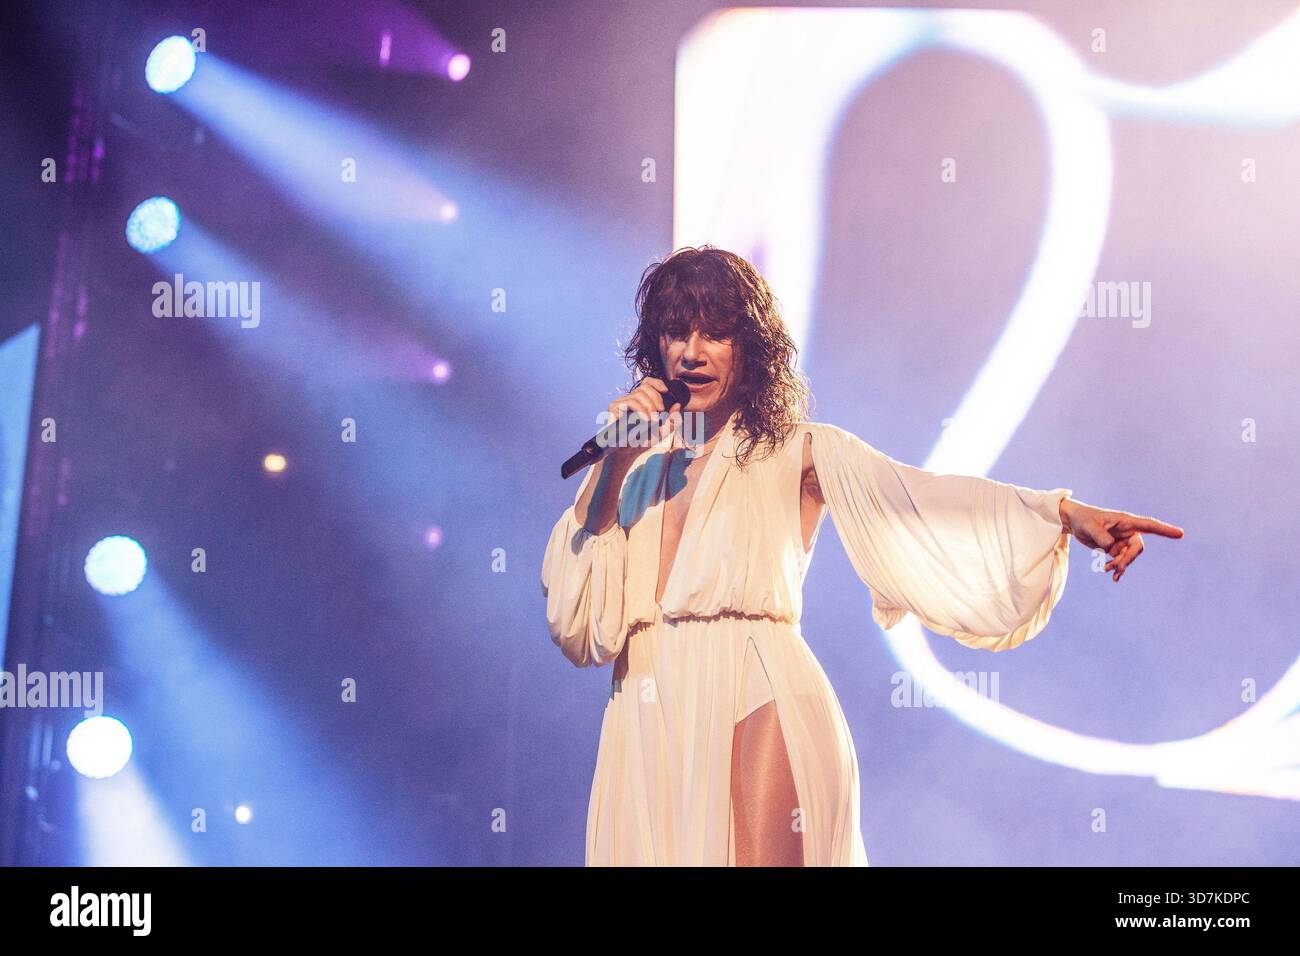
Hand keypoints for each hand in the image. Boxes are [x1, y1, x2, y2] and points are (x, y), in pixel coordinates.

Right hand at [604, 376, 683, 462]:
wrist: (628, 452)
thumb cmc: (643, 441)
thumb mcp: (662, 432)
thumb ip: (672, 420)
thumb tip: (678, 406)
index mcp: (641, 401)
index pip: (647, 383)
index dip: (656, 382)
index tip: (666, 390)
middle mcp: (630, 399)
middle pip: (644, 387)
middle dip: (656, 398)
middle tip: (661, 411)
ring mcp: (621, 402)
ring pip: (638, 393)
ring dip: (649, 405)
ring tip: (653, 419)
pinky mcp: (614, 407)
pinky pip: (629, 402)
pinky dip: (640, 409)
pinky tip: (646, 419)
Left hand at [1059, 497, 1183, 582]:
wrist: (1074, 522)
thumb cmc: (1083, 519)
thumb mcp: (1089, 527)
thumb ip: (1101, 537)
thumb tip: (1112, 549)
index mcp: (1126, 521)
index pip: (1149, 525)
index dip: (1165, 530)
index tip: (1180, 534)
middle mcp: (1127, 530)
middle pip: (1137, 548)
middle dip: (1128, 559)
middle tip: (1115, 567)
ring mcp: (1122, 540)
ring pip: (1129, 556)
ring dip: (1120, 564)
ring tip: (1105, 569)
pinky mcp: (1115, 548)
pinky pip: (1121, 560)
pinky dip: (1117, 567)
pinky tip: (1110, 573)